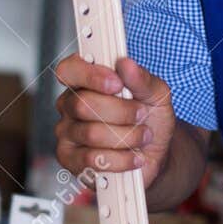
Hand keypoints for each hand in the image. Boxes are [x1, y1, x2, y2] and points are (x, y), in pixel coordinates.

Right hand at [53, 54, 176, 188]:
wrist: (155, 153)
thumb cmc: (150, 118)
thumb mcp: (155, 94)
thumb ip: (141, 79)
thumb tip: (126, 63)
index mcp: (84, 80)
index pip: (69, 70)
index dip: (90, 75)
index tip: (117, 83)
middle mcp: (70, 104)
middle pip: (82, 104)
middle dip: (121, 112)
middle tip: (142, 114)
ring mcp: (66, 132)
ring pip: (90, 133)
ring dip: (127, 137)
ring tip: (143, 136)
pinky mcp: (70, 160)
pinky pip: (91, 160)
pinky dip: (120, 159)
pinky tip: (133, 156)